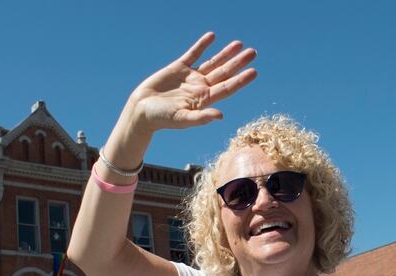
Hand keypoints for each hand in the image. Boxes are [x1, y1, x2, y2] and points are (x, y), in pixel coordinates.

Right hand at [127, 33, 256, 133]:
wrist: (141, 110)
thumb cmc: (161, 119)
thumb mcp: (182, 119)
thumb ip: (201, 118)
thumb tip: (220, 116)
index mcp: (204, 100)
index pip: (227, 88)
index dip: (241, 80)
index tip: (254, 71)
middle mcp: (200, 88)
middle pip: (224, 73)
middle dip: (238, 62)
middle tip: (253, 52)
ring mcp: (190, 77)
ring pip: (212, 62)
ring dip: (225, 53)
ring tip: (239, 44)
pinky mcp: (178, 68)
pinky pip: (193, 54)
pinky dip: (202, 45)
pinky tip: (212, 36)